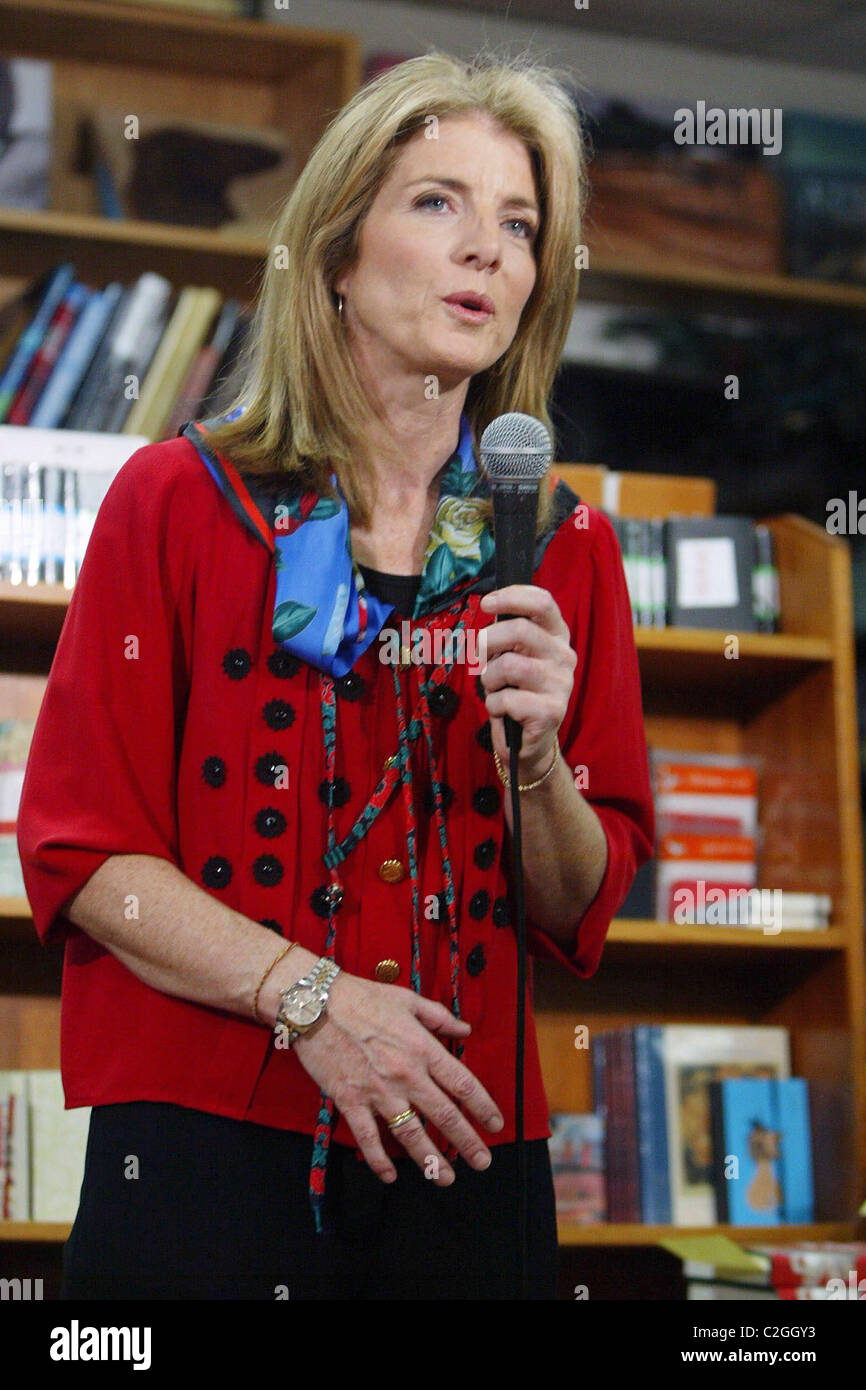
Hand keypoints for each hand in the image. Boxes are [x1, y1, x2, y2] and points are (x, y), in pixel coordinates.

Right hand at [292, 972, 504, 1184]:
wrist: (315, 1003)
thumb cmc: (362, 997)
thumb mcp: (407, 999)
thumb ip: (439, 1017)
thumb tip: (465, 1029)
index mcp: (422, 1048)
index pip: (462, 1083)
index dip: (482, 1106)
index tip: (495, 1124)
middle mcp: (406, 1074)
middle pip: (443, 1115)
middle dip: (466, 1142)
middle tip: (482, 1162)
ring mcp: (378, 1091)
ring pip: (410, 1133)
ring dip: (430, 1160)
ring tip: (445, 1178)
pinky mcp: (350, 1100)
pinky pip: (368, 1138)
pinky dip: (379, 1160)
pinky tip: (390, 1176)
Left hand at [478, 584, 576, 778]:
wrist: (528, 742)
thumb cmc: (516, 693)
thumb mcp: (513, 656)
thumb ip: (507, 634)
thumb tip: (489, 606)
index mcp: (556, 637)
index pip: (543, 603)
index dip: (512, 596)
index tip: (486, 603)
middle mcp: (564, 656)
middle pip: (519, 630)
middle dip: (487, 642)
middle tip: (481, 658)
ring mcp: (561, 684)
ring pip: (509, 665)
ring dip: (489, 678)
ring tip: (494, 689)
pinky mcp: (552, 711)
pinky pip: (506, 699)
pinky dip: (494, 705)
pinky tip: (503, 711)